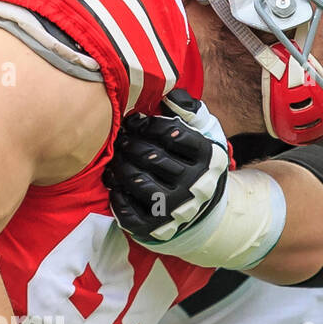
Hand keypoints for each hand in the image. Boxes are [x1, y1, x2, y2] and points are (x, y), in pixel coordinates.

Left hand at [105, 91, 231, 243]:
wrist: (201, 212)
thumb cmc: (195, 164)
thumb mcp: (204, 135)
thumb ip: (190, 111)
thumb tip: (171, 95)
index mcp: (207, 158)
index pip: (172, 134)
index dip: (149, 126)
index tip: (137, 123)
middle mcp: (194, 184)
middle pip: (152, 157)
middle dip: (131, 145)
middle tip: (121, 140)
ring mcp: (175, 208)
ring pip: (138, 182)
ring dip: (121, 168)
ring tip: (116, 160)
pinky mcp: (156, 228)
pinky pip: (129, 211)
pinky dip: (117, 197)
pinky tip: (115, 185)